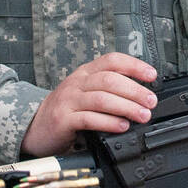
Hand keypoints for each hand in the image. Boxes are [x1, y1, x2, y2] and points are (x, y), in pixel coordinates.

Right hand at [21, 52, 157, 156]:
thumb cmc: (67, 110)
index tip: (152, 75)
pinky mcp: (63, 119)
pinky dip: (109, 122)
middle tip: (151, 101)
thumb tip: (142, 94)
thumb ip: (109, 90)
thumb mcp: (86, 92)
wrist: (35, 127)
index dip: (134, 65)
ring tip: (142, 115)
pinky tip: (122, 126)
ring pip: (101, 98)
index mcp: (85, 72)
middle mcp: (77, 83)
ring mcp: (68, 100)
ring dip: (126, 107)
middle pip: (110, 80)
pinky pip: (89, 118)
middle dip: (135, 90)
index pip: (112, 60)